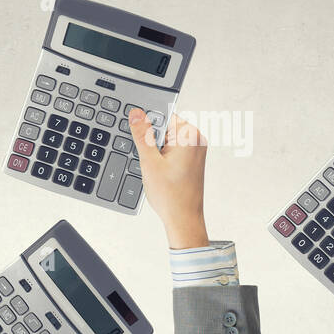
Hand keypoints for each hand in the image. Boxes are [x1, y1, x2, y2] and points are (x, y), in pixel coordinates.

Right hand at [129, 109, 208, 248]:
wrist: (184, 220)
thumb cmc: (172, 197)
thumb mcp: (150, 162)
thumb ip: (142, 135)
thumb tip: (136, 114)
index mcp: (190, 135)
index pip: (163, 115)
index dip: (147, 126)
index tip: (139, 137)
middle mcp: (196, 140)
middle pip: (165, 127)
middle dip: (152, 141)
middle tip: (150, 160)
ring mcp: (196, 150)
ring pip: (167, 139)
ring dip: (156, 151)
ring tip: (158, 170)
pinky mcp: (192, 159)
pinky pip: (172, 149)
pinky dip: (162, 157)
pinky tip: (161, 172)